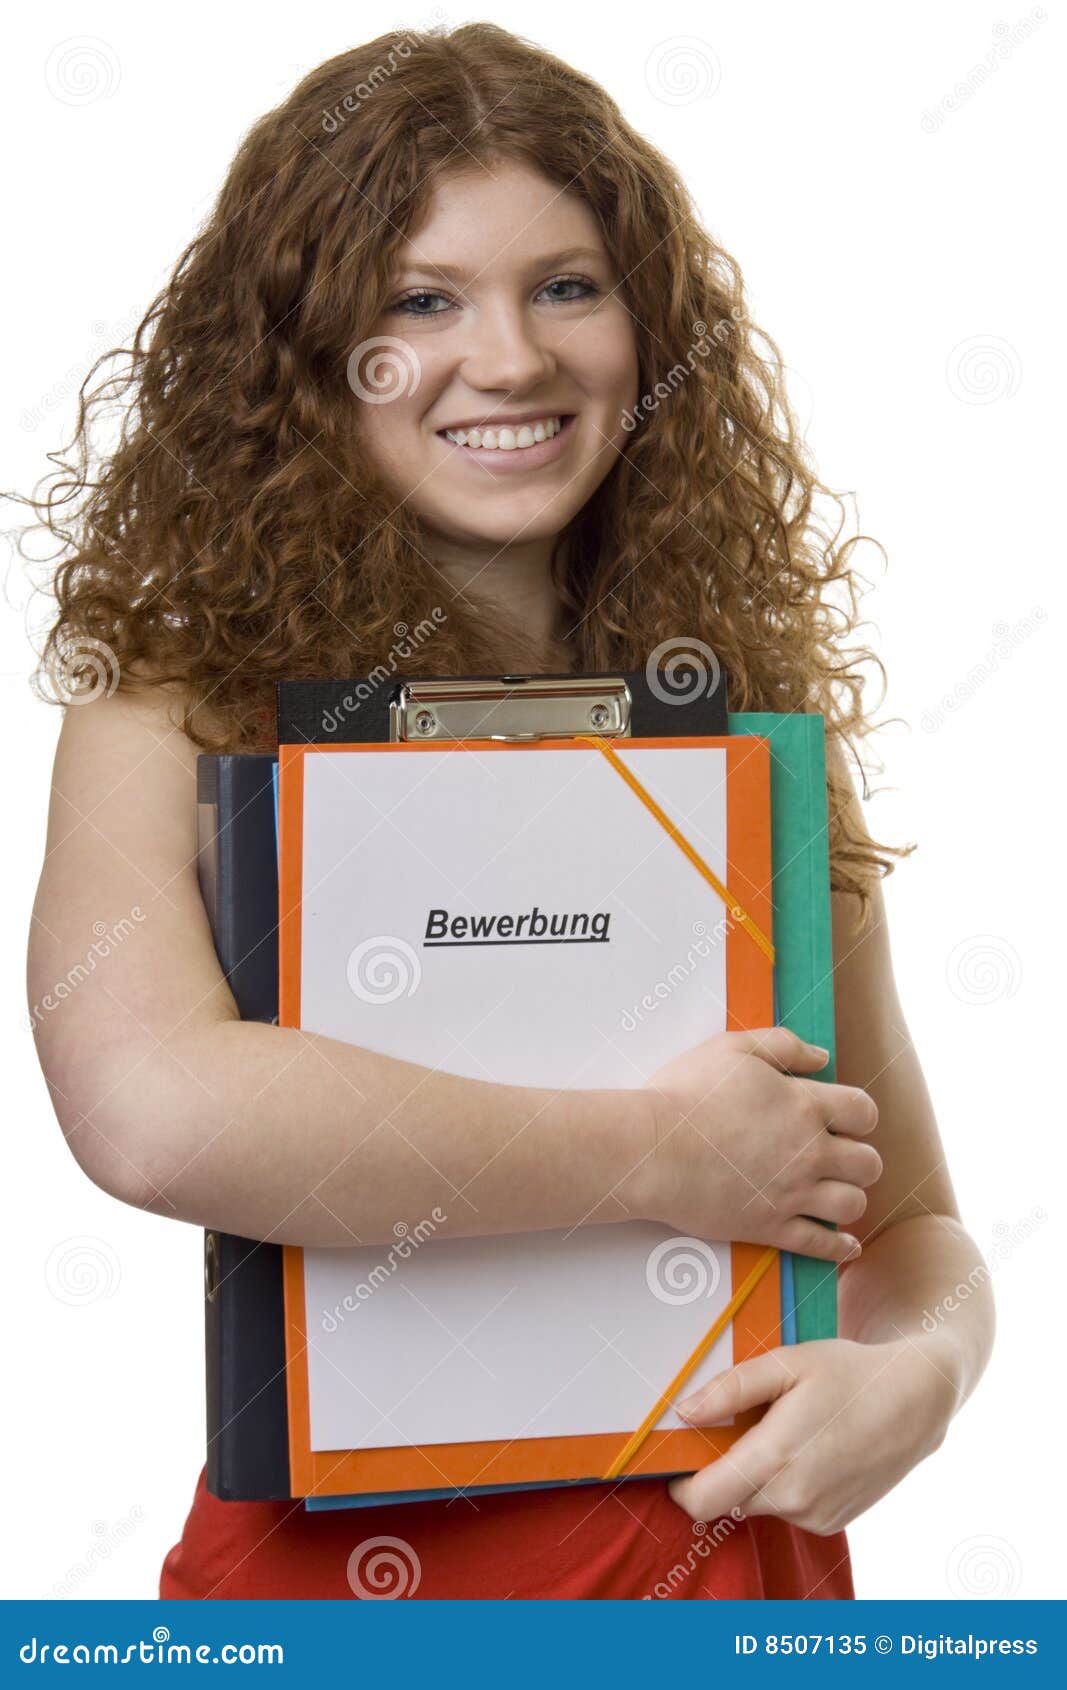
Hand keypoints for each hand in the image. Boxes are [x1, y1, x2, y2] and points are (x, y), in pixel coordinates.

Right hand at [630, 1027, 881, 1262]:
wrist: (652, 1149)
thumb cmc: (686, 1094)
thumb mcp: (733, 1048)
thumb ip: (784, 1045)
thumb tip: (823, 1056)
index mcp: (804, 1106)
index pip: (864, 1112)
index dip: (859, 1115)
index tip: (842, 1120)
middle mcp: (808, 1152)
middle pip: (868, 1164)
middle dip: (859, 1159)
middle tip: (839, 1158)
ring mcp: (791, 1194)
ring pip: (852, 1205)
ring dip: (848, 1198)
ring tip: (833, 1193)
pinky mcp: (770, 1227)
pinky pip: (822, 1245)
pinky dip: (840, 1247)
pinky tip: (845, 1243)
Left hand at [667, 1335, 956, 1534]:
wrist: (916, 1400)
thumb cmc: (848, 1373)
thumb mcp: (787, 1363)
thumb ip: (730, 1388)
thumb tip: (683, 1412)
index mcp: (776, 1459)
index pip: (701, 1501)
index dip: (680, 1485)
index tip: (679, 1460)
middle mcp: (794, 1499)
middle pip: (727, 1501)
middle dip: (722, 1471)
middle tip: (741, 1429)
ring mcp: (816, 1516)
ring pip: (758, 1504)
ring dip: (758, 1477)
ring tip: (786, 1432)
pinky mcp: (832, 1523)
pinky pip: (788, 1509)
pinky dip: (787, 1486)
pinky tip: (811, 1451)